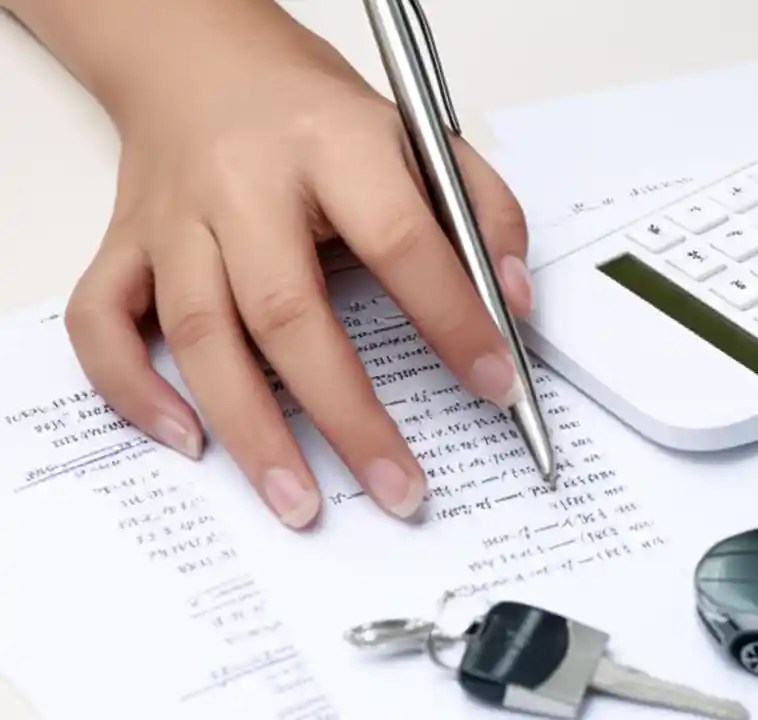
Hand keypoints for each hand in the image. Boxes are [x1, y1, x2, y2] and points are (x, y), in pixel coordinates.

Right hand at [56, 1, 531, 527]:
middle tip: (399, 490)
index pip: (399, 240)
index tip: (496, 383)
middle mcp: (242, 183)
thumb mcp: (419, 133)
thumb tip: (514, 306)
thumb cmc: (316, 110)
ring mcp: (174, 219)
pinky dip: (133, 389)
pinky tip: (186, 439)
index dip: (452, 319)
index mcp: (331, 143)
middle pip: (288, 310)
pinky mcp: (126, 245)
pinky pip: (104, 323)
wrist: (201, 57)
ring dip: (251, 430)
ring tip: (300, 503)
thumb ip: (482, 211)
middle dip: (348, 415)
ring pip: (199, 334)